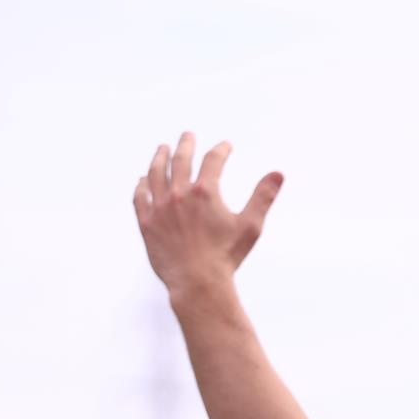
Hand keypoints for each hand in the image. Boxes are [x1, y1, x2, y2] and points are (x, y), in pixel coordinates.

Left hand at [133, 133, 283, 299]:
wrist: (196, 283)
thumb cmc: (226, 257)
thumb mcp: (251, 226)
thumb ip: (263, 197)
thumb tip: (278, 173)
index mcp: (205, 192)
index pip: (213, 160)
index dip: (221, 150)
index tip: (225, 146)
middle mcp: (179, 194)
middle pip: (180, 159)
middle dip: (186, 144)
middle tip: (187, 135)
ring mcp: (159, 207)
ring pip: (156, 173)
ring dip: (159, 158)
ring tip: (162, 149)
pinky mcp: (146, 222)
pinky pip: (140, 196)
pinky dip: (142, 184)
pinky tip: (143, 179)